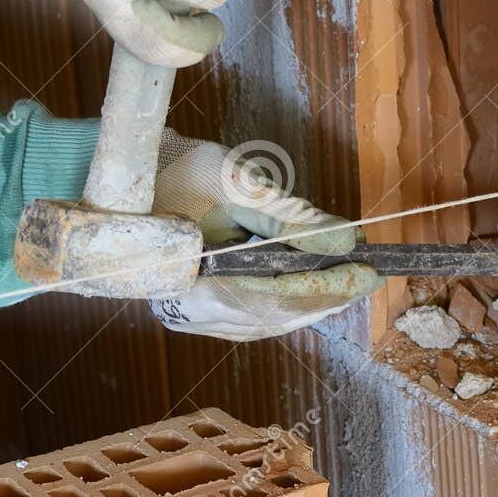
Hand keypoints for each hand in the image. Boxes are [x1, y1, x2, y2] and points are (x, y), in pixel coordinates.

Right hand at [149, 133, 380, 340]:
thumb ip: (290, 217)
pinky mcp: (198, 311)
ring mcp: (193, 317)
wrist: (131, 178)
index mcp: (194, 283)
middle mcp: (191, 312)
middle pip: (274, 316)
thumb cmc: (178, 174)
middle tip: (366, 277)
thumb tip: (346, 238)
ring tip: (348, 284)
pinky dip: (287, 306)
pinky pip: (253, 319)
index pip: (275, 295)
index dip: (325, 285)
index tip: (366, 271)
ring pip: (267, 323)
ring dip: (311, 304)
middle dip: (325, 297)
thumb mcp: (238, 186)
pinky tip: (313, 293)